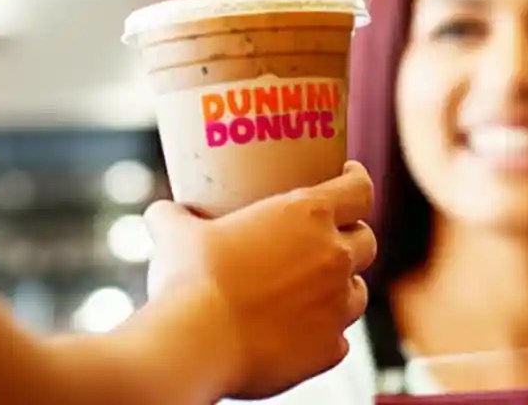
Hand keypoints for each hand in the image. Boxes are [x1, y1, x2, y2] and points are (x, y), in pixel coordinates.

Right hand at [143, 161, 376, 399]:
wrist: (197, 343)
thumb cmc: (190, 280)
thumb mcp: (176, 234)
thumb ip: (174, 217)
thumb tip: (161, 213)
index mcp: (307, 214)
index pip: (359, 189)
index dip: (357, 181)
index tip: (349, 177)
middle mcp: (333, 256)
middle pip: (366, 240)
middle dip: (351, 239)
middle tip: (326, 241)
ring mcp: (337, 305)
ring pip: (357, 291)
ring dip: (340, 288)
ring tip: (310, 293)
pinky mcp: (329, 349)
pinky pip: (338, 338)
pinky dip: (322, 334)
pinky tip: (295, 334)